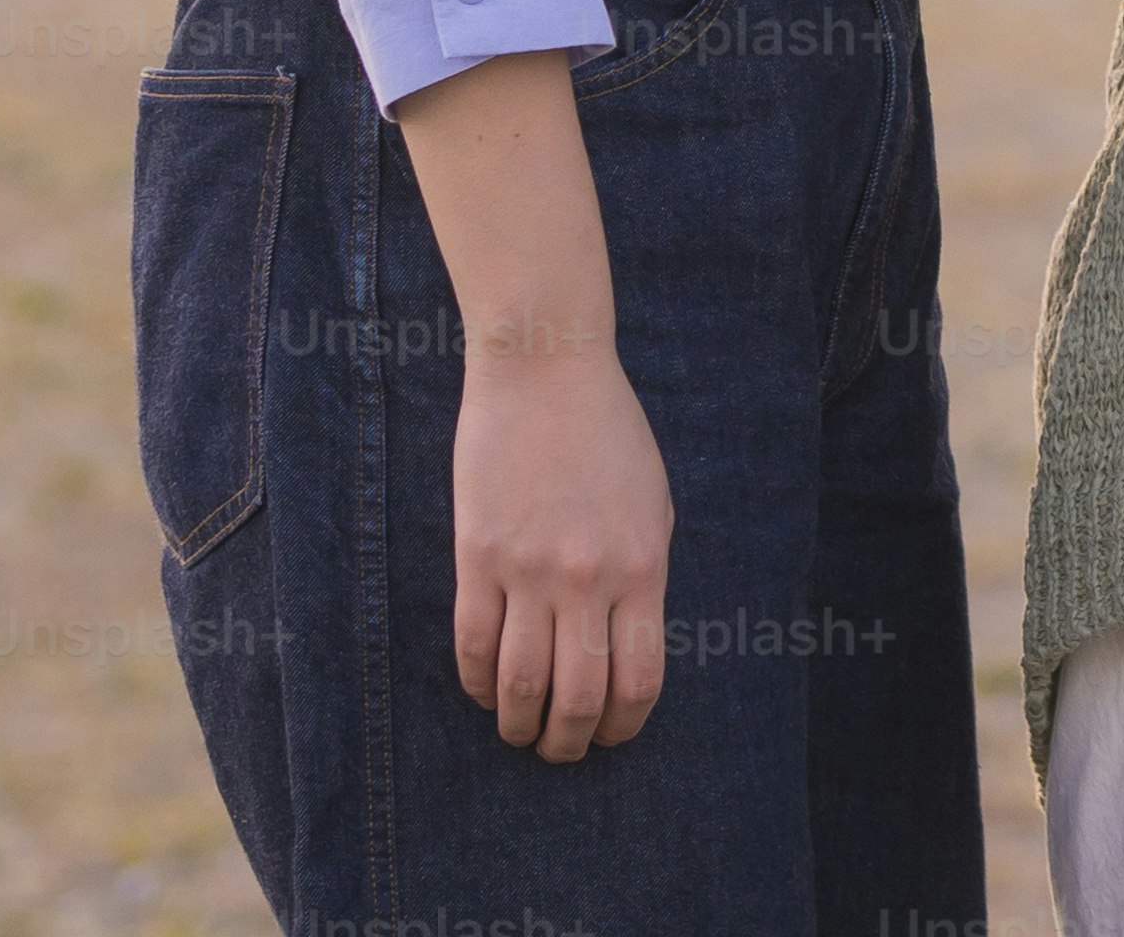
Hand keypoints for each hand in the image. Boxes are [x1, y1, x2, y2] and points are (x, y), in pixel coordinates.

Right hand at [453, 325, 675, 761]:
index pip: (639, 678)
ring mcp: (528, 570)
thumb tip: (622, 649)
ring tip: (520, 734)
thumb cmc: (609, 435)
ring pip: (519, 683)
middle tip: (561, 752)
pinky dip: (477, 683)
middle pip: (578, 697)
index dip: (624, 724)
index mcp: (643, 567)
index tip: (613, 737)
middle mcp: (587, 578)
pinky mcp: (477, 557)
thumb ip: (640, 578)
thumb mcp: (651, 506)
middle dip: (570, 742)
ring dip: (520, 724)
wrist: (546, 371)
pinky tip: (484, 693)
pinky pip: (473, 644)